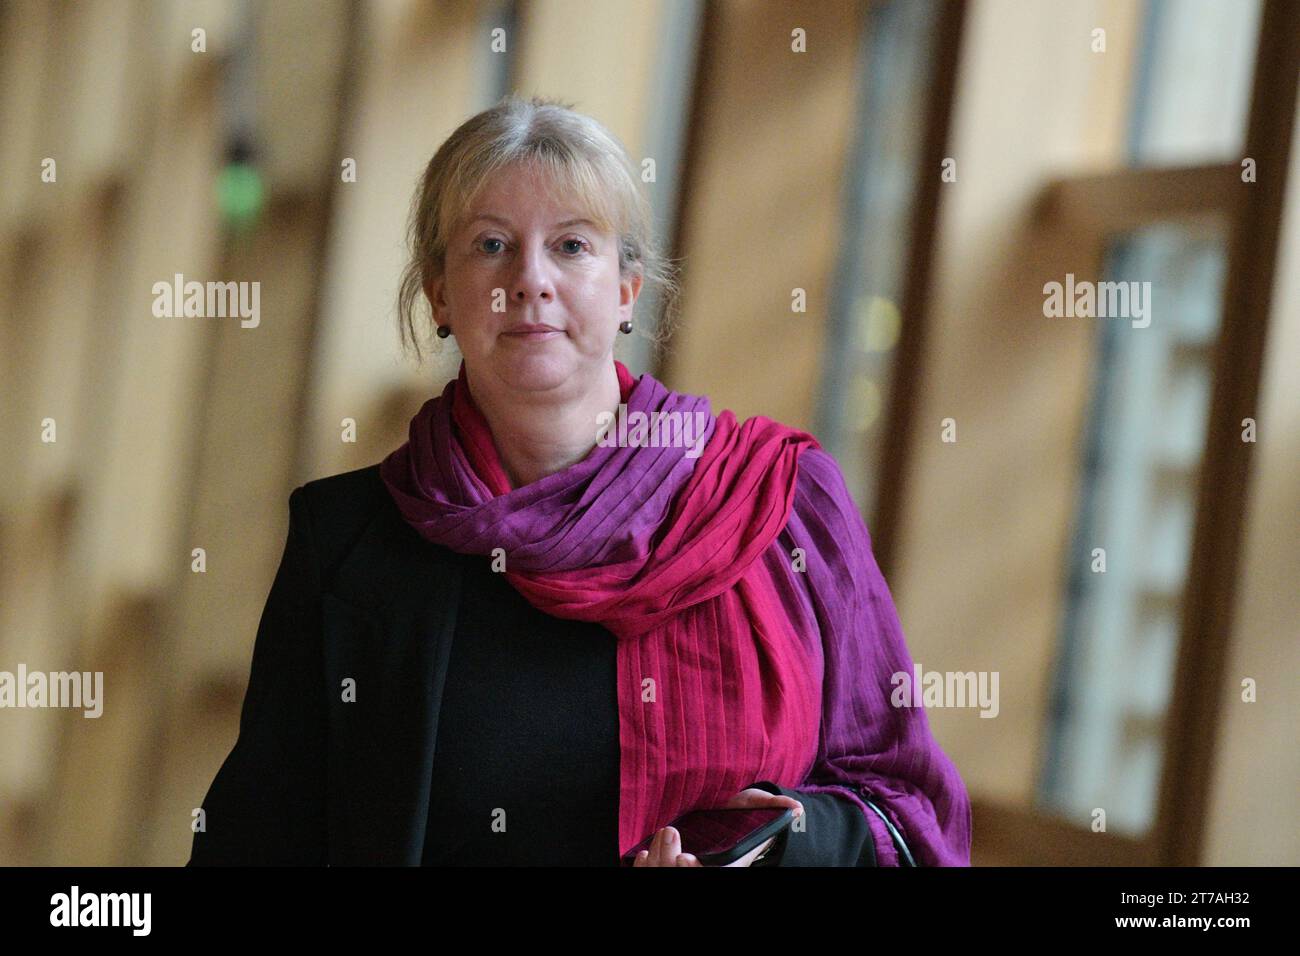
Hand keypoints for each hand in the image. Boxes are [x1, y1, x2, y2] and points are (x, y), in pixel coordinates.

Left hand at [631, 788, 803, 866]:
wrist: (725, 817)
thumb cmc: (744, 814)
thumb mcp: (760, 808)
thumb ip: (775, 809)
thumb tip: (796, 808)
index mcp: (725, 863)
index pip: (706, 873)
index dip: (693, 870)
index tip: (686, 858)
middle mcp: (703, 867)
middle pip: (680, 872)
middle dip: (670, 858)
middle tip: (670, 835)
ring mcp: (684, 867)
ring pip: (663, 872)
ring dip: (658, 858)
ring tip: (662, 837)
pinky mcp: (667, 864)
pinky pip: (651, 872)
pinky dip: (646, 864)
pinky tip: (645, 854)